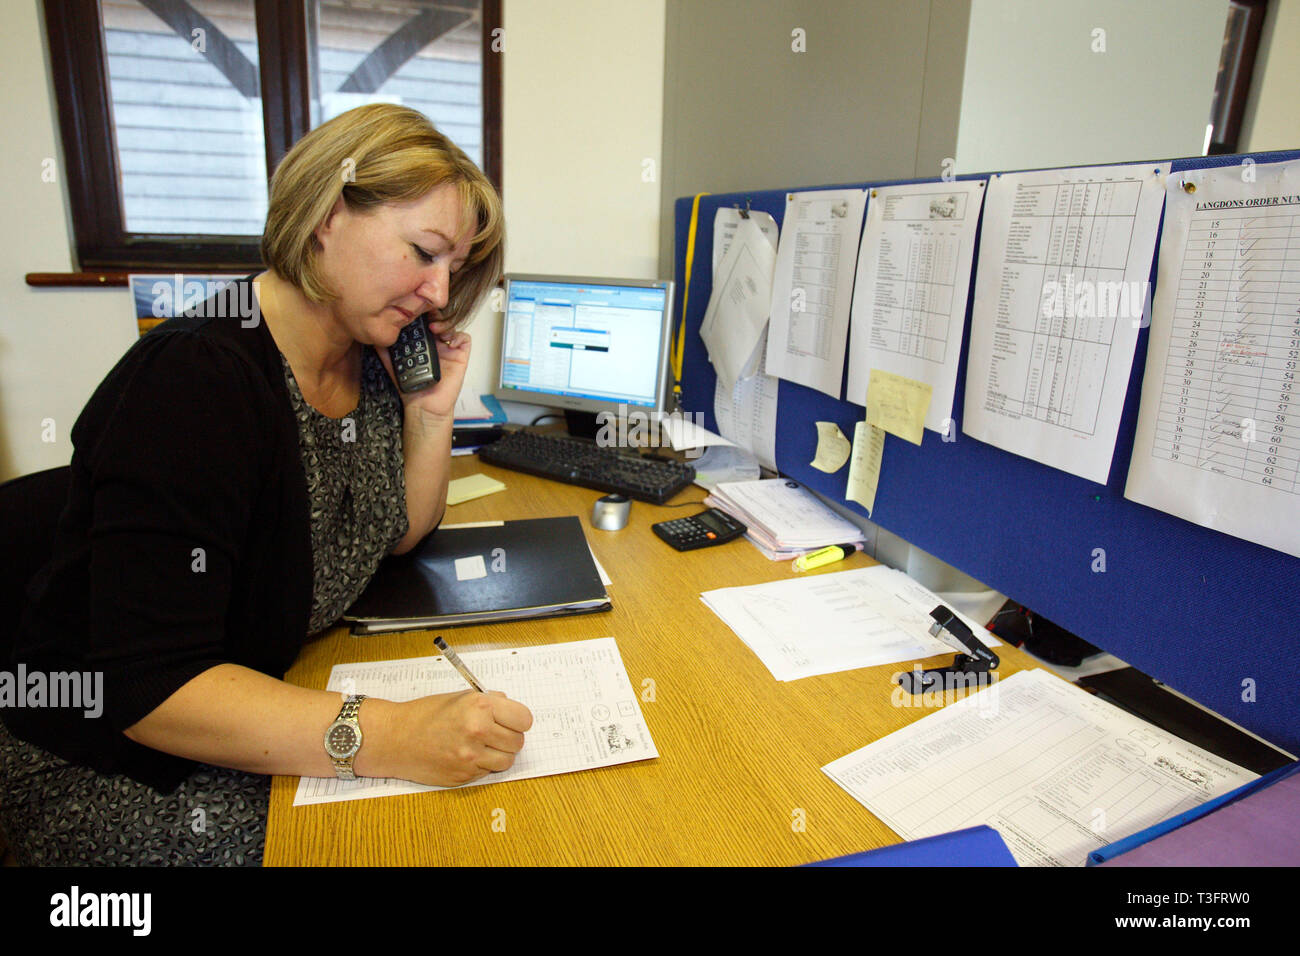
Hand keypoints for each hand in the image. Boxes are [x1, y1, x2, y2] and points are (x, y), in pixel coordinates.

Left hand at [375, 314, 471, 422]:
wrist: (424, 405)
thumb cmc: (412, 388)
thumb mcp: (394, 366)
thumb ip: (385, 353)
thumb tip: (373, 338)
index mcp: (422, 343)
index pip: (423, 321)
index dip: (420, 313)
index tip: (414, 310)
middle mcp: (435, 343)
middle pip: (438, 320)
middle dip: (432, 314)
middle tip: (425, 315)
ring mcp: (448, 349)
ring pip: (451, 326)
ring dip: (444, 323)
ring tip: (434, 329)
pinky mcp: (460, 356)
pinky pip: (464, 339)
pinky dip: (458, 336)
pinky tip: (448, 341)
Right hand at [380, 690, 532, 787]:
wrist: (395, 738)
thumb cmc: (424, 715)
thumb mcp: (459, 697)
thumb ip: (488, 701)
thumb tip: (509, 707)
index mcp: (479, 707)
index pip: (524, 719)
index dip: (519, 720)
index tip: (513, 721)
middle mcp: (478, 731)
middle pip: (518, 742)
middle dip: (509, 737)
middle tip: (495, 733)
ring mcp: (471, 757)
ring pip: (507, 761)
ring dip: (499, 754)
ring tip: (482, 746)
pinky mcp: (464, 775)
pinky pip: (488, 772)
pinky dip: (482, 765)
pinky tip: (466, 755)